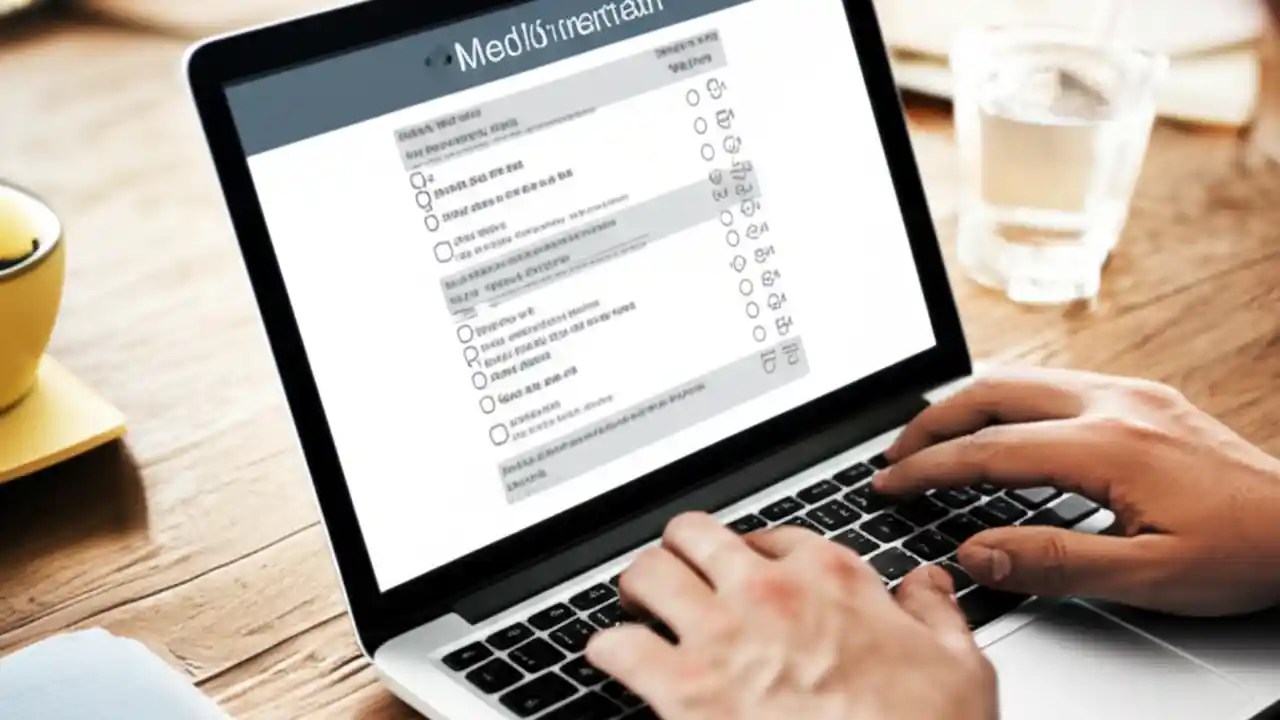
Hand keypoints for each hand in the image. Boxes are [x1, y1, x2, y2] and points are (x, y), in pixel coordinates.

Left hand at [585, 513, 996, 719]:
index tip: (752, 571)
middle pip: (694, 536)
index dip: (757, 553)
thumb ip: (935, 614)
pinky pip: (617, 646)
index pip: (774, 535)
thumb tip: (929, 586)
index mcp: (831, 578)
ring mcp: (722, 637)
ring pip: (648, 573)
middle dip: (681, 552)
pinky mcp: (684, 691)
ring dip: (639, 588)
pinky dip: (607, 650)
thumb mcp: (960, 665)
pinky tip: (613, 659)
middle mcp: (769, 593)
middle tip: (677, 574)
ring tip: (637, 604)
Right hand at [875, 368, 1279, 616]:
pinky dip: (1006, 401)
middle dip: (932, 422)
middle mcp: (1114, 404)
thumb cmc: (1243, 554)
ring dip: (966, 405)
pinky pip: (1053, 383)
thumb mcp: (1149, 577)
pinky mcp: (1144, 397)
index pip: (989, 450)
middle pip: (993, 392)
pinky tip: (1000, 426)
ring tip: (932, 438)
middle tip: (895, 456)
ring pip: (1021, 378)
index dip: (928, 469)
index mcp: (1108, 446)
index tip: (888, 484)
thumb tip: (975, 552)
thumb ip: (1054, 563)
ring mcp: (1131, 393)